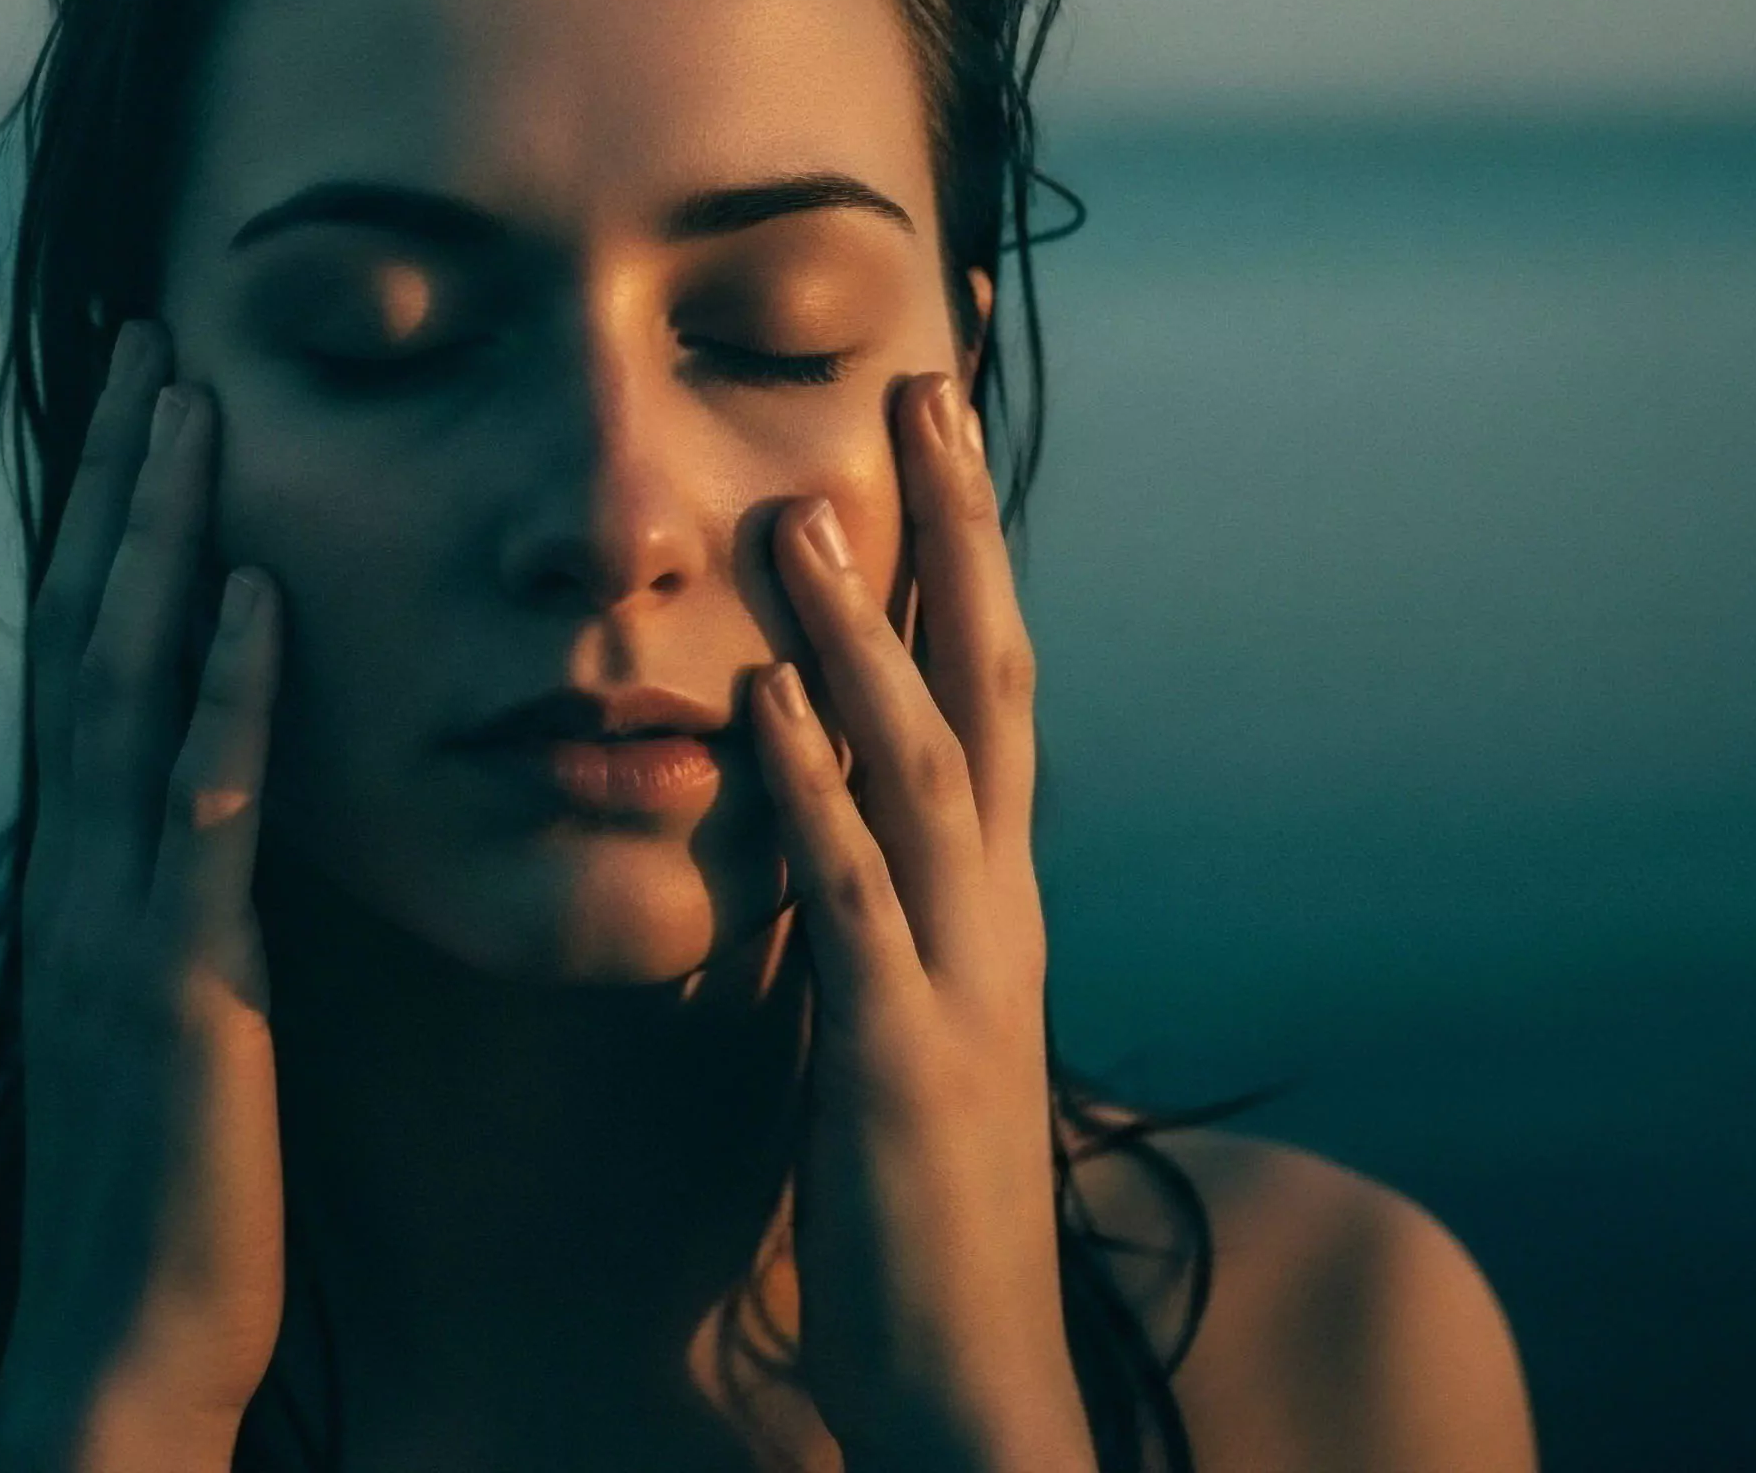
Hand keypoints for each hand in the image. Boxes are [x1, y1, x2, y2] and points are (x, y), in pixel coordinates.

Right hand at [0, 324, 286, 1472]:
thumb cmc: (175, 1184)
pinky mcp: (175, 986)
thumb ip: (187, 893)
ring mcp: (112, 921)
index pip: (81, 658)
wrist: (126, 1337)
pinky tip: (253, 594)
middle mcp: (75, 869)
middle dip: (117, 482)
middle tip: (149, 338)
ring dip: (157, 539)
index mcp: (81, 871)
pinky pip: (200, 813)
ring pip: (122, 690)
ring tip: (194, 404)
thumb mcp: (174, 1003)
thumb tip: (226, 802)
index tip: (142, 399)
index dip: (103, 523)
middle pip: (82, 634)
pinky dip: (224, 695)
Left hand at [751, 371, 1091, 1472]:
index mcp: (992, 892)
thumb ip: (872, 895)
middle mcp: (997, 907)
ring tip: (804, 511)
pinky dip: (810, 796)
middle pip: (991, 678)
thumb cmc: (914, 1197)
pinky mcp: (899, 1059)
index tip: (939, 407)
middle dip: (958, 530)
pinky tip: (758, 710)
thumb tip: (820, 782)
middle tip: (921, 381)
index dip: (972, 542)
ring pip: (922, 766)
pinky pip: (850, 903)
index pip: (992, 677)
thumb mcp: (896, 1008)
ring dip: (865, 637)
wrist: (967, 1374)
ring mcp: (959, 977)